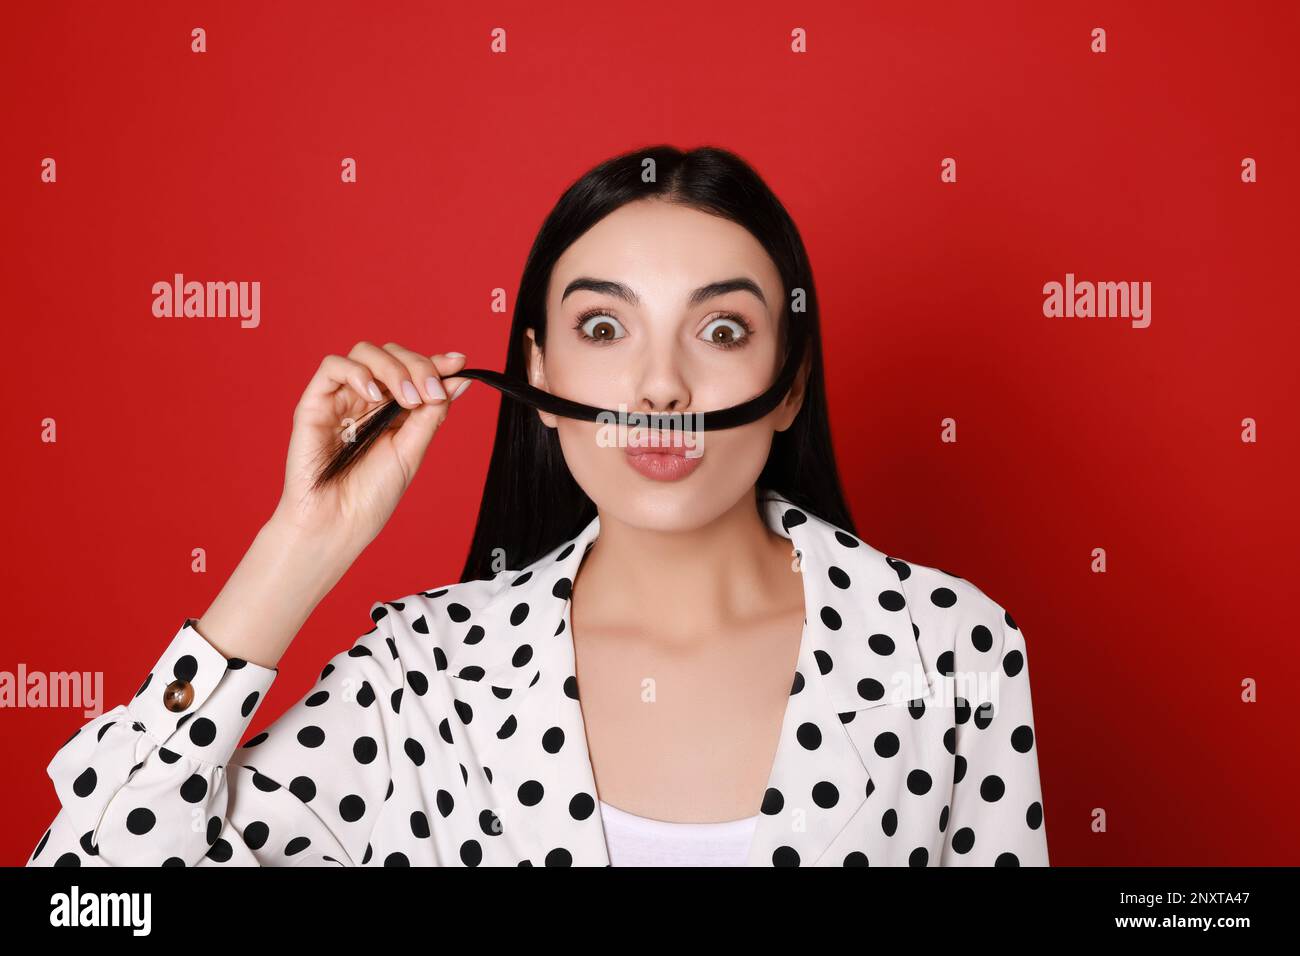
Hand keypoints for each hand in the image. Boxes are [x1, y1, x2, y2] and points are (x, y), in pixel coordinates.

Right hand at [269, 341, 470, 555]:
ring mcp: (341, 398)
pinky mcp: (315, 402)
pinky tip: (374, 397)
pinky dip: (357, 372)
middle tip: (431, 394)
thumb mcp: (412, 450)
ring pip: (365, 352)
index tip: (460, 363)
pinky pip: (332, 366)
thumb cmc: (371, 495)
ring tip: (407, 400)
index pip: (414, 370)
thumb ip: (432, 413)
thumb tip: (461, 379)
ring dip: (394, 369)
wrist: (337, 524)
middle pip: (393, 354)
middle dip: (419, 366)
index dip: (437, 362)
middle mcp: (367, 398)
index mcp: (393, 409)